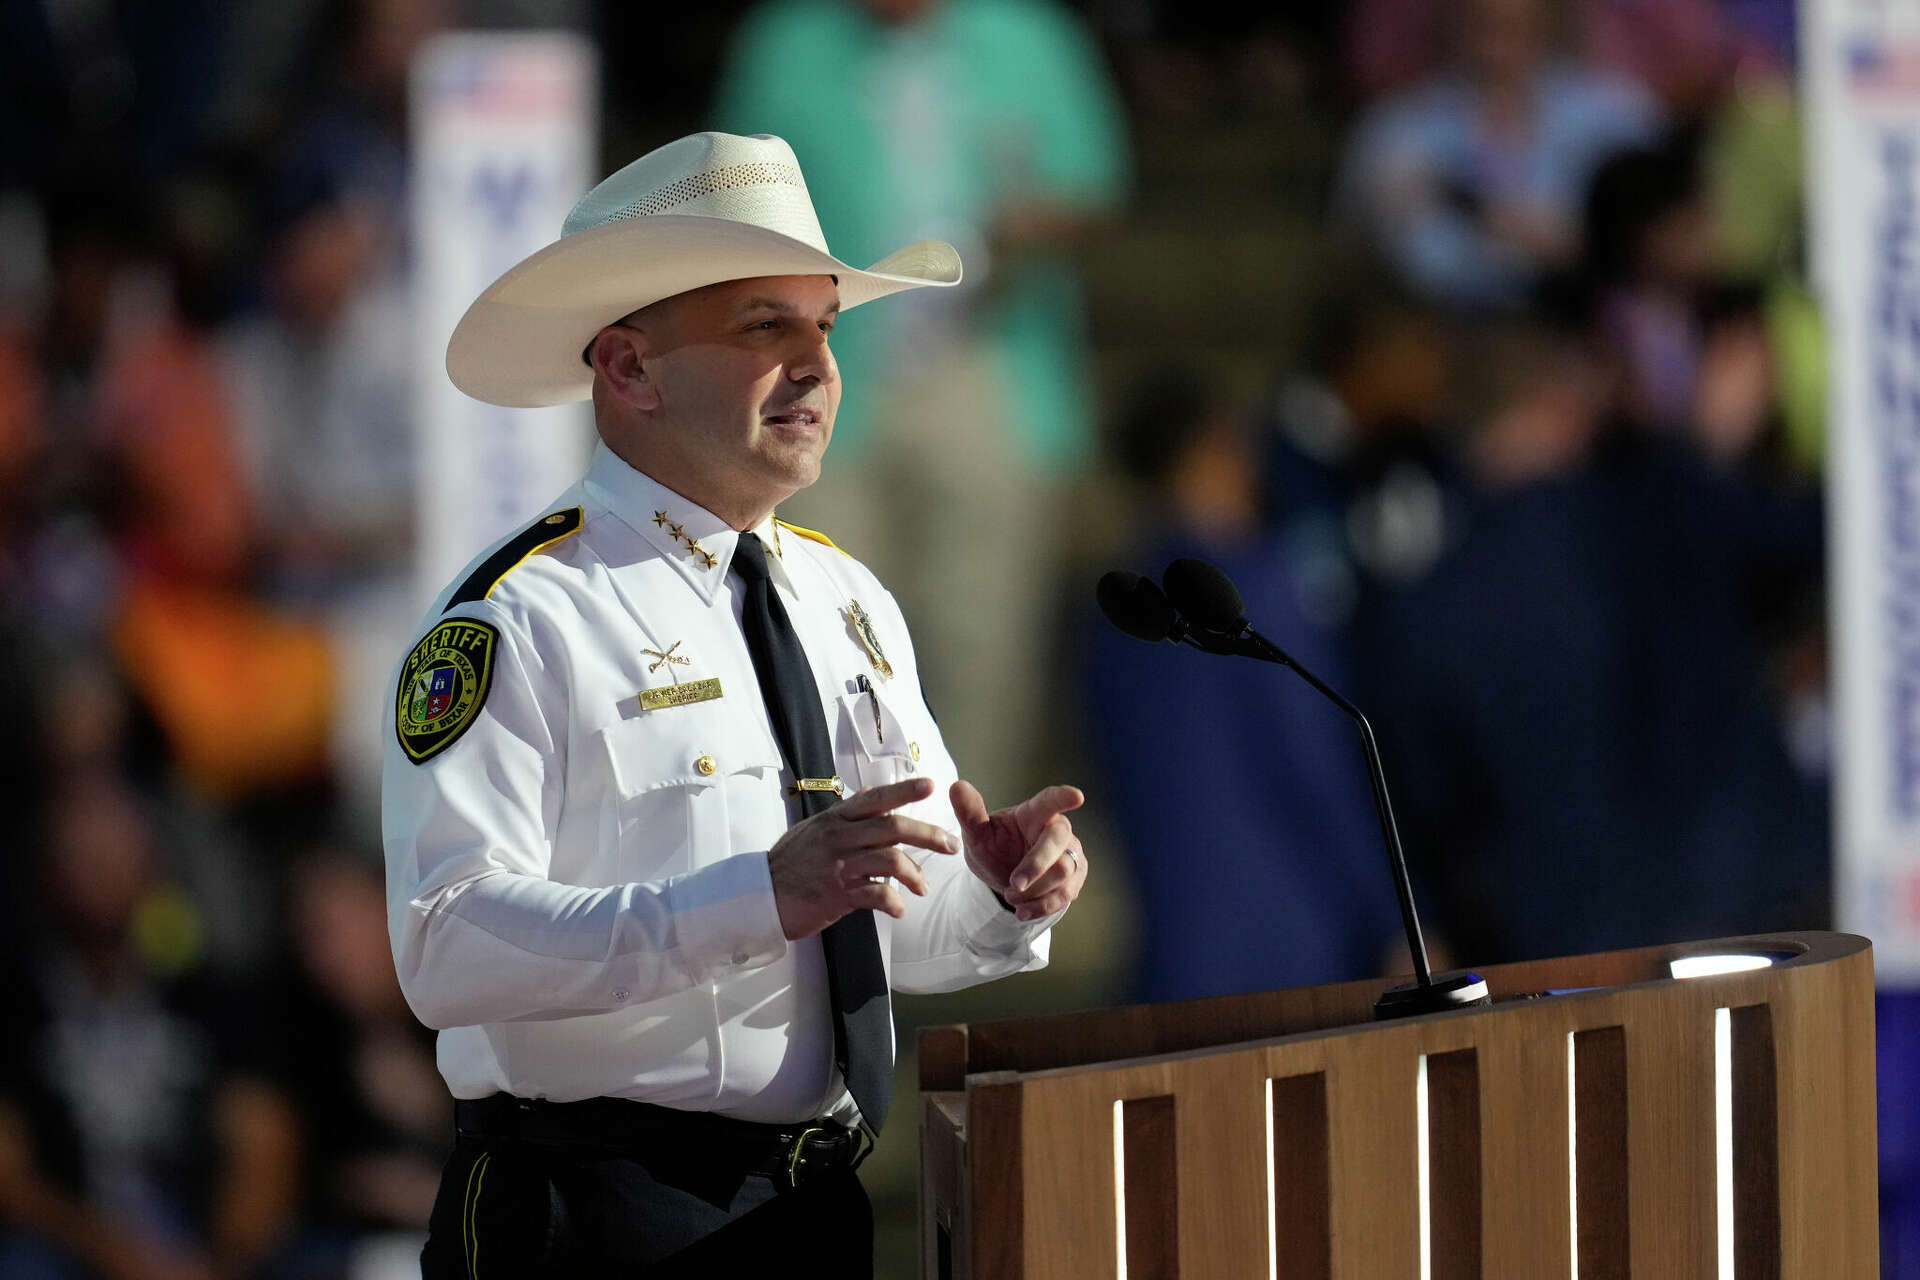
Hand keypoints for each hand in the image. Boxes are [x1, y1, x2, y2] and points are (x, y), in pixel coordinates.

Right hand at [768, 777, 959, 939]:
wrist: (760, 895)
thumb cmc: (789, 863)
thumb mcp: (814, 828)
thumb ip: (844, 813)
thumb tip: (870, 791)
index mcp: (835, 819)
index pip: (875, 799)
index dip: (904, 790)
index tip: (930, 785)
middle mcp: (840, 837)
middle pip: (893, 828)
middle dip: (928, 834)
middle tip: (950, 845)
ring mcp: (839, 866)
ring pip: (890, 859)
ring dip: (915, 874)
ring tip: (922, 887)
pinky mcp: (838, 894)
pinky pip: (877, 894)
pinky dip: (894, 902)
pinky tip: (899, 909)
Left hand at [950, 781, 1087, 921]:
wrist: (1004, 877)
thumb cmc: (994, 847)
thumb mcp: (977, 833)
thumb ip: (969, 813)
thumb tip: (956, 786)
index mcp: (1033, 813)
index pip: (1049, 801)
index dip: (1063, 798)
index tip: (1076, 796)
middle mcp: (1057, 830)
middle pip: (1058, 842)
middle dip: (1036, 865)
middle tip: (1014, 884)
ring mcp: (1070, 854)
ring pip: (1063, 872)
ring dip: (1034, 890)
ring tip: (1010, 895)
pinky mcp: (1074, 879)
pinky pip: (1065, 895)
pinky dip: (1041, 907)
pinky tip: (1023, 911)